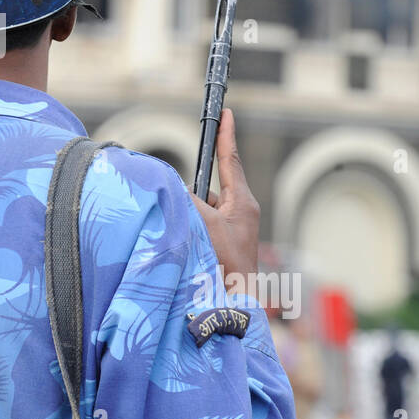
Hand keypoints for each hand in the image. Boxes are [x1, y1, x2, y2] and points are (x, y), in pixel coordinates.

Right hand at [189, 108, 260, 290]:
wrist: (233, 305)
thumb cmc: (225, 264)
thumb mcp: (203, 225)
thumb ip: (187, 201)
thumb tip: (174, 189)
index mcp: (243, 203)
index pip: (231, 161)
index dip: (226, 135)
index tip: (226, 113)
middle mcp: (241, 213)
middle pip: (211, 189)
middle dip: (193, 194)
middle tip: (186, 210)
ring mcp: (234, 231)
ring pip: (204, 210)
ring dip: (190, 217)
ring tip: (188, 240)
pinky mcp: (225, 245)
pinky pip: (202, 227)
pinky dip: (191, 231)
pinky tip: (186, 248)